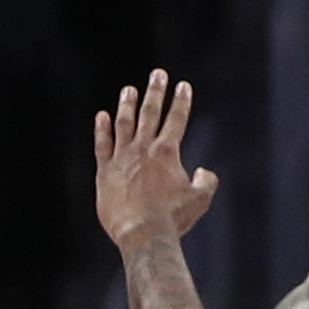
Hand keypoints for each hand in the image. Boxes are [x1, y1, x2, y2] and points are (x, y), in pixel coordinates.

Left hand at [94, 69, 219, 251]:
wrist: (140, 233)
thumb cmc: (172, 218)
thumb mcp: (200, 200)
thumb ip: (206, 182)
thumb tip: (204, 172)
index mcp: (167, 152)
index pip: (177, 119)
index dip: (181, 101)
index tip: (183, 85)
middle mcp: (144, 149)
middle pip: (150, 113)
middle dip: (156, 92)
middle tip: (158, 74)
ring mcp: (122, 158)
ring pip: (124, 124)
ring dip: (127, 104)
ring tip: (129, 89)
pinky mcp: (105, 172)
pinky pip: (102, 145)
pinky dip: (102, 129)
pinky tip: (102, 116)